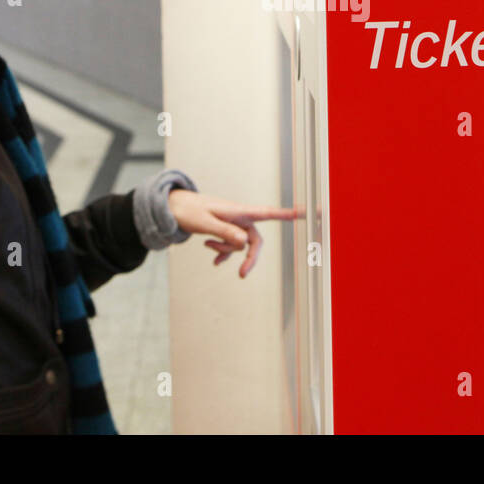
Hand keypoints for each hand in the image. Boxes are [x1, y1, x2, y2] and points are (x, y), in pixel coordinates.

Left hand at [168, 189, 300, 277]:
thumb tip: (244, 243)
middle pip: (256, 240)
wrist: (174, 208)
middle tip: (241, 275)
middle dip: (250, 257)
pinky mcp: (226, 230)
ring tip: (208, 246)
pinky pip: (232, 246)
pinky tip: (214, 260)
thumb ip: (224, 232)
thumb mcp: (204, 223)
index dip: (289, 214)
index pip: (269, 213)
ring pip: (240, 245)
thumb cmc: (188, 211)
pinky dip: (223, 253)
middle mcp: (240, 217)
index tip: (309, 212)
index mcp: (238, 211)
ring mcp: (233, 224)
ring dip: (226, 250)